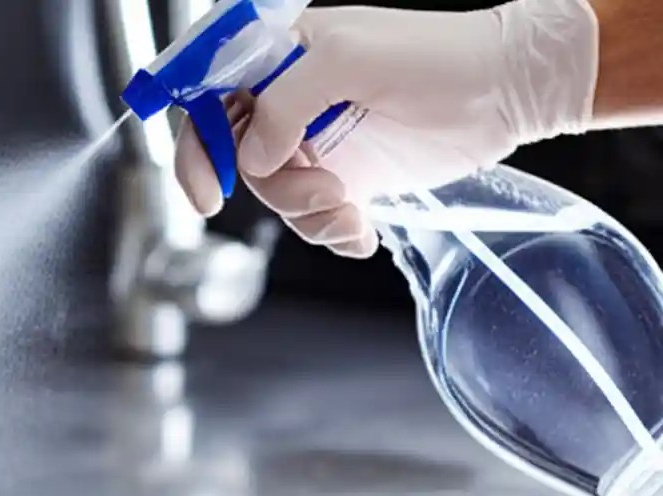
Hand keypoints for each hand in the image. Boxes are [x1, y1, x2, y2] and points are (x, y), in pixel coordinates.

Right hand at [175, 0, 598, 257]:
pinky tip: (362, 228)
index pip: (209, 96)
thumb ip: (287, 100)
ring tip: (351, 209)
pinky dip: (332, 231)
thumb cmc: (439, 55)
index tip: (206, 191)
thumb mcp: (351, 60)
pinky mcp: (346, 176)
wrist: (507, 90)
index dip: (197, 144)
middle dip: (273, 189)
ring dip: (310, 214)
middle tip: (320, 194)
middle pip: (239, 159)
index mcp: (280, 57)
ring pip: (277, 194)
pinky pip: (314, 217)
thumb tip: (251, 158)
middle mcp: (291, 100)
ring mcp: (317, 140)